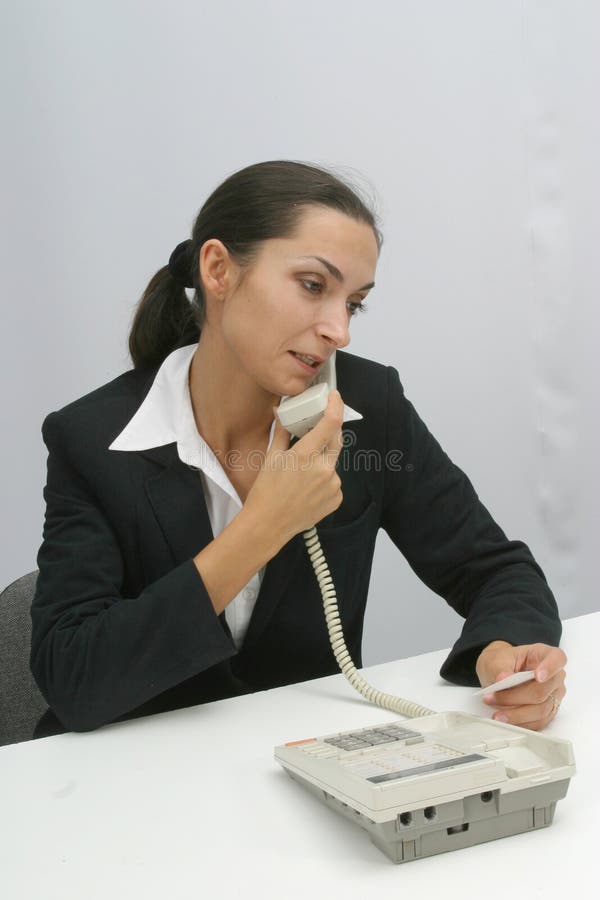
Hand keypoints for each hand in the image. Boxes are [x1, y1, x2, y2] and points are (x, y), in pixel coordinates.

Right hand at [243, 390, 343, 545]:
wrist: (267, 525)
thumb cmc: (265, 492)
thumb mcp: (272, 457)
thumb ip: (282, 431)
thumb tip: (281, 411)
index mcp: (306, 455)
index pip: (330, 423)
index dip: (335, 405)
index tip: (334, 396)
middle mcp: (323, 469)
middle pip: (337, 439)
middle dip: (330, 431)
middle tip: (318, 429)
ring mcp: (332, 485)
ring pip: (332, 462)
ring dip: (322, 460)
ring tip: (301, 474)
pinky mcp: (336, 498)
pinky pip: (334, 481)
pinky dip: (324, 479)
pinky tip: (307, 488)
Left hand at [475, 641, 566, 730]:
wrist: (496, 673)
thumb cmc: (500, 662)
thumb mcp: (495, 660)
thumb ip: (500, 669)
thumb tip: (503, 679)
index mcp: (544, 655)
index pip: (557, 658)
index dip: (550, 667)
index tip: (538, 676)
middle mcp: (554, 675)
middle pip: (543, 690)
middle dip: (516, 697)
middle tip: (493, 697)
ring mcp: (553, 694)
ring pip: (541, 710)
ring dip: (516, 714)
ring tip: (496, 713)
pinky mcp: (548, 711)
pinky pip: (538, 722)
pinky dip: (521, 722)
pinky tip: (506, 719)